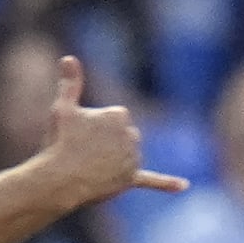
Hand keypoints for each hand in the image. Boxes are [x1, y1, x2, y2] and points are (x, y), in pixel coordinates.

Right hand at [42, 55, 186, 202]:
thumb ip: (70, 83)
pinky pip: (151, 180)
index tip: (77, 133)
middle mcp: (132, 134)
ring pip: (125, 154)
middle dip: (102, 142)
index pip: (111, 117)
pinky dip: (167, 183)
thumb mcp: (62, 108)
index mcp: (119, 114)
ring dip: (110, 158)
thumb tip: (68, 57)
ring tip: (88, 165)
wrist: (60, 178)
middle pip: (119, 135)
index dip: (91, 125)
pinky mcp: (131, 178)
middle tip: (80, 149)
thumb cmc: (59, 141)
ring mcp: (132, 158)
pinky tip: (184, 185)